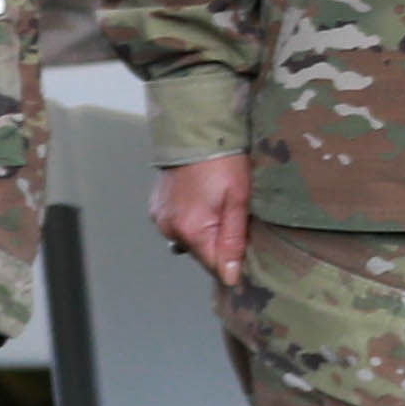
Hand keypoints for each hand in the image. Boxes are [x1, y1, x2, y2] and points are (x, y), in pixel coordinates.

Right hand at [153, 154, 251, 283]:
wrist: (196, 128)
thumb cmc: (224, 161)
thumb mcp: (238, 199)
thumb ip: (233, 240)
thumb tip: (231, 277)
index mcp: (191, 230)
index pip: (214, 267)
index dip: (233, 263)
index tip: (247, 250)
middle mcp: (169, 228)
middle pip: (201, 254)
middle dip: (220, 244)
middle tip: (235, 216)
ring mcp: (160, 218)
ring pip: (189, 240)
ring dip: (204, 232)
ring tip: (217, 205)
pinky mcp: (156, 207)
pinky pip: (177, 225)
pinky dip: (191, 220)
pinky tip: (201, 200)